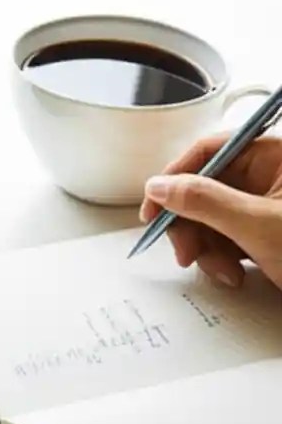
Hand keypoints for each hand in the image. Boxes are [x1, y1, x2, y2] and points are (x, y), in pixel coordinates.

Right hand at [140, 134, 281, 288]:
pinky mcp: (271, 229)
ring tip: (222, 273)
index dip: (174, 178)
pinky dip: (224, 256)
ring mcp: (271, 203)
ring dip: (208, 247)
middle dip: (192, 224)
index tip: (154, 207)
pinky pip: (230, 234)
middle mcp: (273, 174)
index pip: (209, 150)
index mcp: (276, 155)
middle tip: (187, 254)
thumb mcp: (259, 227)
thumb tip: (159, 186)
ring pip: (213, 215)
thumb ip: (204, 201)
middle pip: (205, 186)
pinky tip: (235, 273)